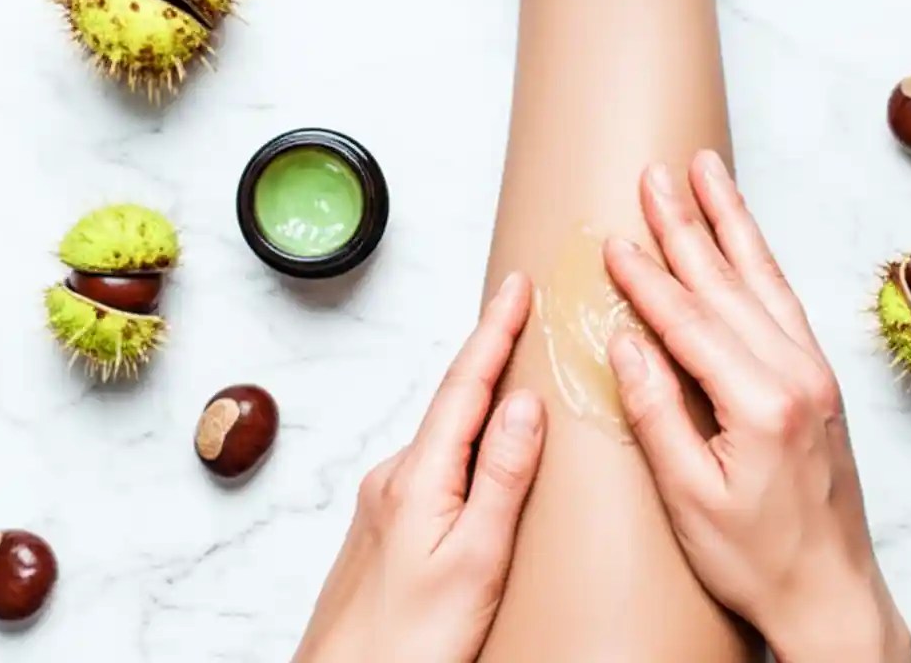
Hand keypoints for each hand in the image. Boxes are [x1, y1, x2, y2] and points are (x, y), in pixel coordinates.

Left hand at [293, 272, 545, 662]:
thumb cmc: (411, 639)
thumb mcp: (476, 557)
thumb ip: (502, 476)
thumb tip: (525, 400)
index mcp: (420, 476)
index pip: (466, 384)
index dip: (495, 329)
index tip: (517, 284)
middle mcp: (396, 478)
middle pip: (453, 401)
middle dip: (489, 353)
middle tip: (521, 312)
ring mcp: (385, 503)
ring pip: (443, 435)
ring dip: (478, 401)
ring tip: (514, 375)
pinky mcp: (385, 529)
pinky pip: (433, 466)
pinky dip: (463, 444)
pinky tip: (480, 458)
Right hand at [603, 152, 910, 662]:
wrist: (832, 593)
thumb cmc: (757, 560)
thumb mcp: (689, 499)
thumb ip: (657, 413)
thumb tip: (626, 342)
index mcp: (763, 404)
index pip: (690, 322)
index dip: (647, 279)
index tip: (615, 241)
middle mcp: (798, 376)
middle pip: (729, 283)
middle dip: (689, 224)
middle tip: (657, 174)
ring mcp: (816, 374)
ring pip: (765, 280)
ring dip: (733, 223)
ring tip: (709, 173)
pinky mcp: (821, 382)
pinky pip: (786, 303)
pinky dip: (761, 262)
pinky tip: (745, 240)